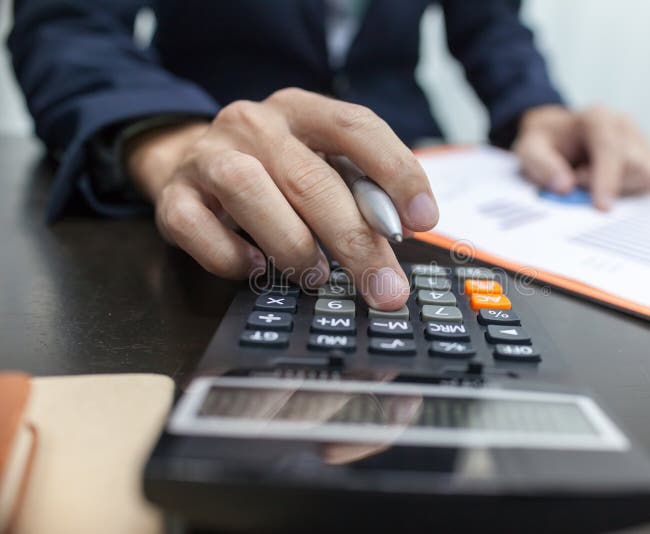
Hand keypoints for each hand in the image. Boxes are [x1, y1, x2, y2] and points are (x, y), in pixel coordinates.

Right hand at [125, 88, 438, 309]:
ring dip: (293, 245)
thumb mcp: (320, 165)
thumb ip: (359, 191)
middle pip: (311, 179)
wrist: (192, 160)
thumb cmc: (274, 171)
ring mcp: (209, 156)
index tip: (424, 219)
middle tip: (385, 288)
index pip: (356, 127)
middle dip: (356, 242)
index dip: (396, 172)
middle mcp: (254, 124)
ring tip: (317, 277)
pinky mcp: (174, 195)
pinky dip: (230, 256)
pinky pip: (198, 228)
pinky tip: (255, 268)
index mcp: (302, 110)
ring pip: (250, 193)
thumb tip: (402, 234)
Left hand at [512, 105, 649, 209]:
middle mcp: (625, 127)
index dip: (608, 179)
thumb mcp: (529, 150)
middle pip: (635, 165)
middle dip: (606, 185)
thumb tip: (565, 186)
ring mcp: (642, 143)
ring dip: (621, 191)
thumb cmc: (546, 143)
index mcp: (597, 118)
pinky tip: (610, 188)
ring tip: (593, 182)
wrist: (558, 136)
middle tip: (579, 181)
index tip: (602, 207)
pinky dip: (633, 194)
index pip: (611, 148)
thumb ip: (542, 165)